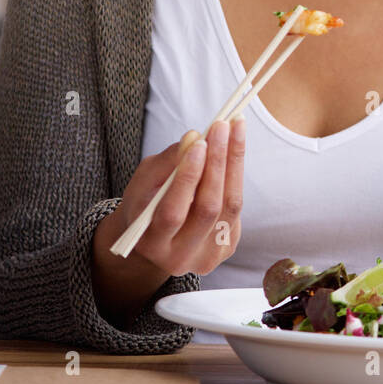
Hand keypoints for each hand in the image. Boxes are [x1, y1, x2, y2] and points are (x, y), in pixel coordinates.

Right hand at [115, 116, 245, 277]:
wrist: (156, 237)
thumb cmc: (147, 202)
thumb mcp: (145, 181)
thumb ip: (168, 162)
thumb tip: (195, 138)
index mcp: (150, 243)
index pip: (173, 211)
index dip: (188, 176)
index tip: (199, 141)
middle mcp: (179, 258)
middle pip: (207, 209)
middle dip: (217, 162)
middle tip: (222, 125)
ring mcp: (206, 257)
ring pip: (230, 207)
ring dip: (234, 162)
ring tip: (235, 128)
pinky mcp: (226, 248)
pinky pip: (236, 208)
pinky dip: (237, 175)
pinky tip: (234, 150)